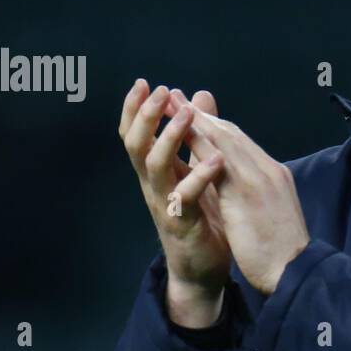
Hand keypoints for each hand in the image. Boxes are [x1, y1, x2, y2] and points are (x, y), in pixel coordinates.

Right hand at [119, 80, 230, 313]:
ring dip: (169, 137)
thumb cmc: (201, 217)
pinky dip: (198, 177)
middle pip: (136, 144)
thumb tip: (197, 96)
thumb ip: (196, 135)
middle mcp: (154, 185)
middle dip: (146, 116)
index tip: (143, 82)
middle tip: (160, 91)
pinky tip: (216, 161)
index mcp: (157, 171)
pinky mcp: (182, 224)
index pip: (136, 134)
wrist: (203, 268)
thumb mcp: (198, 170)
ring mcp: (164, 204)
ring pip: (155, 166)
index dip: (135, 109)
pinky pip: (184, 198)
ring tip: (187, 115)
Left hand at [167, 90, 309, 294]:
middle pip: (233, 135)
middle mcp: (269, 171)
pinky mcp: (247, 193)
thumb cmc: (285, 253)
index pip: (242, 145)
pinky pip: (219, 161)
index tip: (195, 114)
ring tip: (171, 106)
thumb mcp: (272, 216)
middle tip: (175, 97)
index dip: (216, 127)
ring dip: (196, 121)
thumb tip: (243, 191)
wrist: (298, 272)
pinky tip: (180, 136)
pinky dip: (200, 144)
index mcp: (275, 177)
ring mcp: (260, 179)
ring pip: (225, 141)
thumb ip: (258, 196)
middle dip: (202, 116)